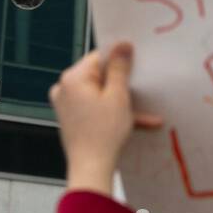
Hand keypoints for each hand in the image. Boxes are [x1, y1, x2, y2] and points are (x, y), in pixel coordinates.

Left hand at [49, 43, 162, 196]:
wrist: (91, 168)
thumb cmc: (103, 132)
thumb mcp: (118, 96)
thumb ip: (119, 68)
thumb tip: (121, 44)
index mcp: (72, 78)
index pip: (99, 57)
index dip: (120, 59)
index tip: (138, 64)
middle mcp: (65, 88)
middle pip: (99, 76)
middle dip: (123, 84)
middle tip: (144, 87)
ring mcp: (66, 104)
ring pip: (100, 94)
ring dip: (123, 101)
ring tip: (148, 111)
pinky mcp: (72, 118)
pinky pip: (95, 107)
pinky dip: (113, 112)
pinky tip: (139, 122)